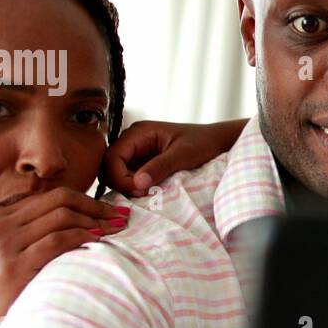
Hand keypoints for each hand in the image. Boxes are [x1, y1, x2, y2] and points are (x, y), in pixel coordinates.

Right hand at [0, 188, 126, 327]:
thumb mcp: (10, 255)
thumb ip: (34, 234)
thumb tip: (82, 219)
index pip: (53, 196)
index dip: (88, 200)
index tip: (113, 209)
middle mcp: (0, 225)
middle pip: (60, 201)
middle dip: (97, 207)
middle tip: (123, 217)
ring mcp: (4, 245)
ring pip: (61, 218)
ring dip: (96, 222)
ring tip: (117, 229)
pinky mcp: (12, 267)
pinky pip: (57, 242)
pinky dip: (82, 239)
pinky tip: (98, 243)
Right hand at [103, 119, 246, 196]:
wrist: (217, 141)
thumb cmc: (203, 143)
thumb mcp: (183, 155)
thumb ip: (160, 167)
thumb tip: (137, 183)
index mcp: (139, 132)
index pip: (112, 156)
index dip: (119, 177)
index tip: (139, 191)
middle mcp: (133, 140)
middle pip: (110, 166)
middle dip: (121, 183)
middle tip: (143, 195)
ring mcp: (137, 152)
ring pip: (117, 173)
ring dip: (127, 186)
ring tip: (147, 194)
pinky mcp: (143, 163)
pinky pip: (130, 177)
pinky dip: (135, 187)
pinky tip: (149, 192)